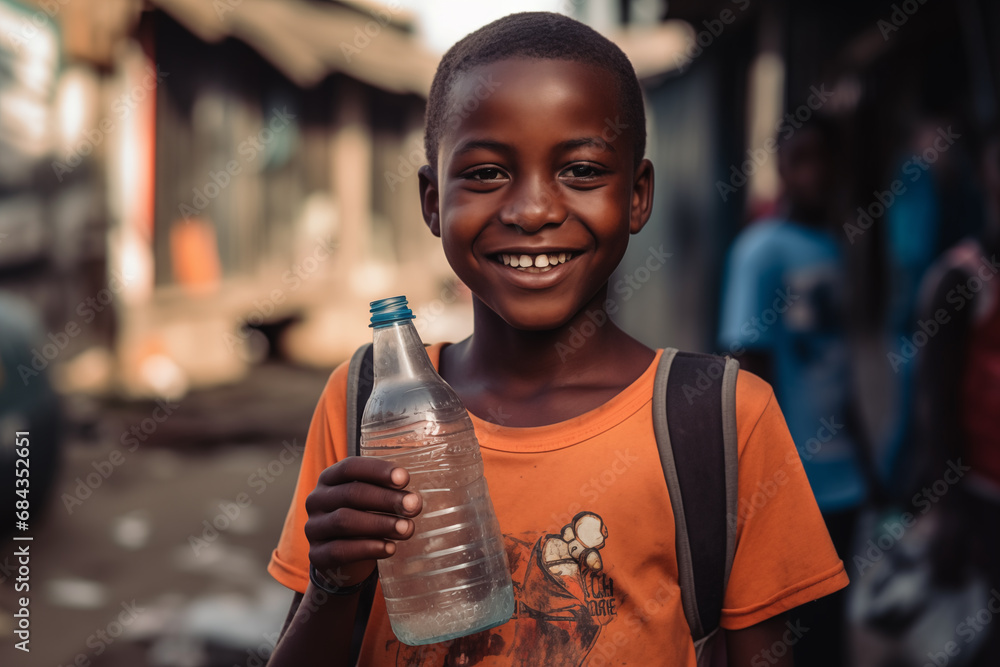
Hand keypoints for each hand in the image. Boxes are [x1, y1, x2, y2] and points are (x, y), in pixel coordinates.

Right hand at [304, 457, 422, 587]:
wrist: (344, 559)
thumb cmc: (363, 517)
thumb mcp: (373, 500)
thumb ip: (389, 493)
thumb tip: (413, 500)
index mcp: (329, 478)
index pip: (350, 467)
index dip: (378, 471)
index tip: (405, 478)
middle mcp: (316, 500)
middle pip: (351, 494)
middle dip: (386, 499)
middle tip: (413, 505)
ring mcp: (313, 527)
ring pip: (345, 521)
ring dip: (380, 524)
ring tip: (407, 528)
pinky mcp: (316, 554)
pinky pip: (340, 550)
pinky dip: (368, 548)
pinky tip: (390, 548)